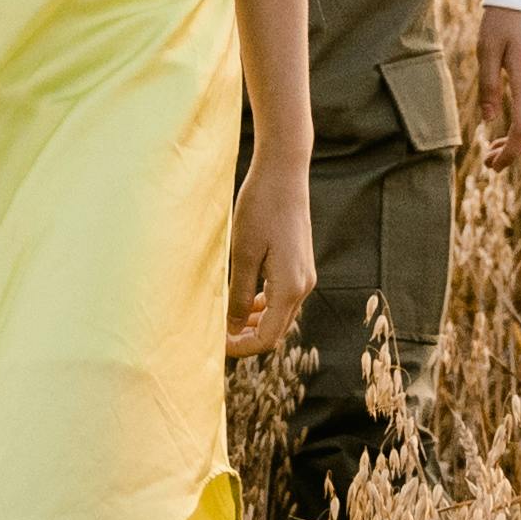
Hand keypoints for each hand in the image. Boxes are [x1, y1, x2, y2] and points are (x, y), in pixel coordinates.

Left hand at [229, 149, 316, 357]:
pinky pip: (282, 296)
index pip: (267, 338)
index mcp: (290, 288)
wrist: (284, 173)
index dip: (240, 347)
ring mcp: (304, 275)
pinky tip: (242, 296)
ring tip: (225, 316)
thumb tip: (231, 328)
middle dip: (246, 337)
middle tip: (216, 334)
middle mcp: (303, 286)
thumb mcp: (242, 254)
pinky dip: (262, 304)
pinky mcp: (300, 264)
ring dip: (253, 321)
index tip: (215, 343)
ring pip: (279, 314)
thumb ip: (238, 295)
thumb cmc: (260, 208)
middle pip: (275, 330)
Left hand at [476, 8, 520, 163]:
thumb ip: (489, 84)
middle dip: (512, 152)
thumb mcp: (487, 49)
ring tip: (491, 152)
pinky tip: (504, 132)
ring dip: (516, 143)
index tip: (494, 164)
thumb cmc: (502, 21)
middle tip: (487, 163)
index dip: (512, 151)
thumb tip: (489, 120)